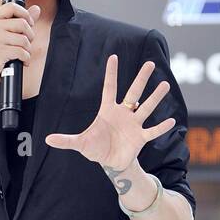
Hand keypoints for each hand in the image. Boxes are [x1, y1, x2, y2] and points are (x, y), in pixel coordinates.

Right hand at [0, 1, 39, 88]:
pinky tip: (21, 61)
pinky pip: (22, 52)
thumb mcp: (4, 33)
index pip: (12, 7)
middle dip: (30, 35)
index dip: (25, 14)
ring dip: (28, 49)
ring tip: (22, 54)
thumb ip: (20, 20)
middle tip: (26, 44)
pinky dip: (26, 59)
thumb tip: (37, 9)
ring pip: (24, 39)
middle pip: (22, 23)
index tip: (29, 24)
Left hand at [45, 54, 174, 170]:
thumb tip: (48, 140)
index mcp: (108, 111)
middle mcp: (123, 114)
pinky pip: (152, 130)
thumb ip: (66, 141)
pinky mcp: (140, 138)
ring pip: (146, 107)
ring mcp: (134, 125)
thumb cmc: (96, 148)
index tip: (114, 57)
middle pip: (133, 92)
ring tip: (165, 85)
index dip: (111, 74)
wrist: (110, 162)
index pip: (109, 88)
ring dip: (155, 97)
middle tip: (149, 63)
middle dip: (141, 79)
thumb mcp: (80, 144)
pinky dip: (161, 127)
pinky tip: (172, 121)